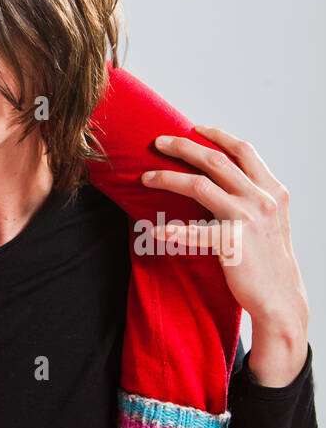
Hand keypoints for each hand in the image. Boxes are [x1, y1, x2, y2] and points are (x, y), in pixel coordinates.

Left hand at [141, 126, 308, 384]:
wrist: (281, 299)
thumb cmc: (270, 261)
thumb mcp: (271, 220)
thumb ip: (253, 196)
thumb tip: (222, 178)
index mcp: (273, 190)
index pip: (244, 150)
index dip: (217, 135)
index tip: (194, 128)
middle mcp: (262, 199)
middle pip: (215, 160)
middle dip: (182, 146)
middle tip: (158, 141)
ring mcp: (247, 219)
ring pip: (198, 185)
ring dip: (167, 178)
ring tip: (146, 177)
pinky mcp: (232, 243)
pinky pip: (193, 232)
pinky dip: (170, 231)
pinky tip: (152, 231)